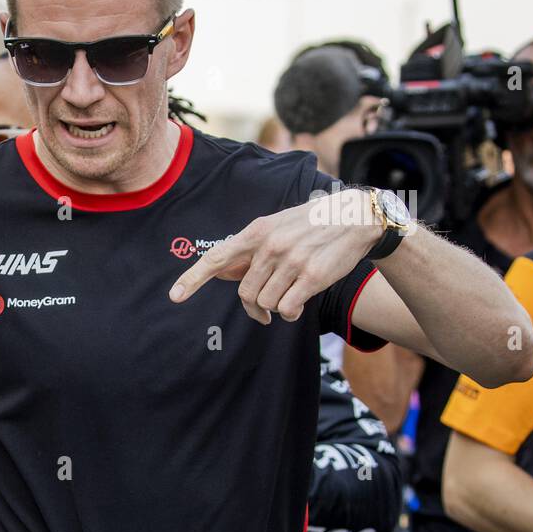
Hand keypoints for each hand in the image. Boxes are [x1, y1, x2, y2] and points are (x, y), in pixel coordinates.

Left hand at [168, 190, 378, 323]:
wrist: (356, 217)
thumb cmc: (309, 225)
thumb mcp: (275, 228)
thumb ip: (247, 252)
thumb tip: (217, 273)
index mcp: (257, 231)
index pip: (216, 257)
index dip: (193, 278)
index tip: (175, 296)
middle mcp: (271, 245)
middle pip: (245, 292)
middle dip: (253, 307)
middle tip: (263, 311)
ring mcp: (292, 260)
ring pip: (267, 303)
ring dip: (275, 308)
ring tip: (289, 295)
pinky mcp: (313, 275)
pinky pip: (287, 309)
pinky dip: (290, 313)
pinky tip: (298, 305)